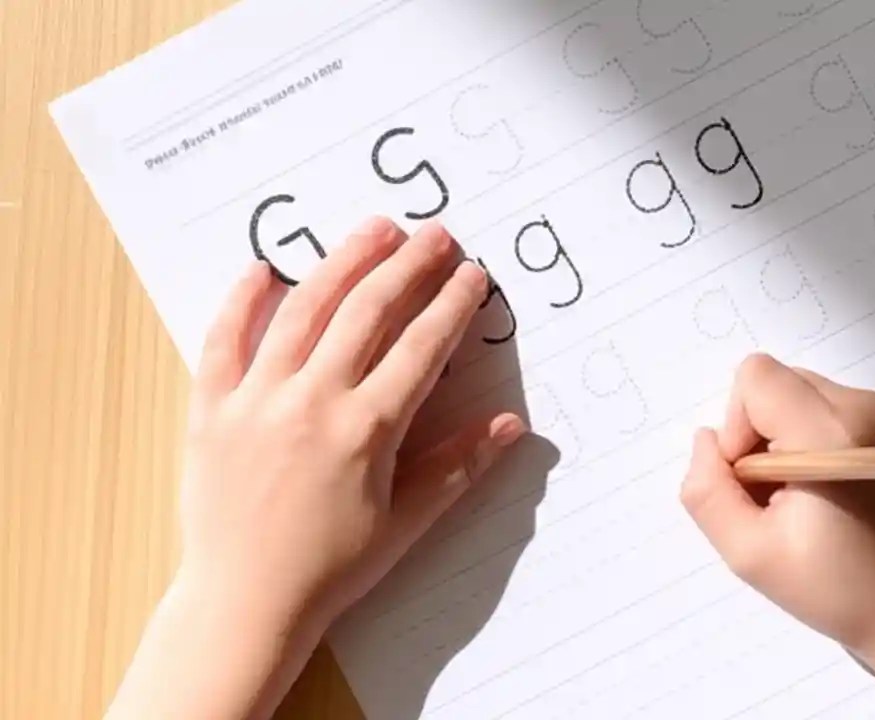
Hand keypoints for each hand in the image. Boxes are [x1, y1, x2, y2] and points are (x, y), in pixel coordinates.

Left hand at [179, 217, 525, 631]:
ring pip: (303, 309)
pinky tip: (262, 268)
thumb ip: (458, 467)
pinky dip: (241, 299)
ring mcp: (257, 399)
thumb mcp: (405, 523)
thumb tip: (510, 426)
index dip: (452, 305)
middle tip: (436, 234)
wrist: (244, 602)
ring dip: (343, 261)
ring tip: (375, 228)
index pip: (421, 347)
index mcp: (366, 430)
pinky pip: (223, 339)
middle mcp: (312, 401)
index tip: (472, 275)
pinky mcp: (211, 408)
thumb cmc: (330, 569)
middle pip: (368, 312)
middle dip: (408, 266)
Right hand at [680, 353, 874, 658]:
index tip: (758, 483)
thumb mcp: (751, 553)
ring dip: (802, 442)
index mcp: (834, 430)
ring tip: (821, 505)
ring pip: (819, 400)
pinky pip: (856, 417)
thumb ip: (708, 490)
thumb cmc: (843, 592)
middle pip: (788, 384)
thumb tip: (708, 440)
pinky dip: (838, 448)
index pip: (756, 376)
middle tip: (785, 500)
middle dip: (768, 434)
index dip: (739, 426)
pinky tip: (854, 502)